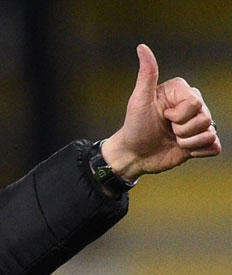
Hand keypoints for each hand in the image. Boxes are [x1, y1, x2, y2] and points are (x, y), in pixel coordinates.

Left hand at [101, 43, 220, 181]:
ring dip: (187, 142)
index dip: (178, 115)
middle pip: (205, 118)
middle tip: (166, 130)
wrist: (133, 155)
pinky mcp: (201, 143)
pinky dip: (198, 151)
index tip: (162, 116)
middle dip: (182, 130)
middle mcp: (193, 106)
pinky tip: (182, 149)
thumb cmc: (133, 127)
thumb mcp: (138, 100)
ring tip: (172, 139)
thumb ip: (147, 74)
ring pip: (209, 133)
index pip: (196, 103)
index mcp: (181, 92)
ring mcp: (198, 124)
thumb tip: (142, 47)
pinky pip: (214, 146)